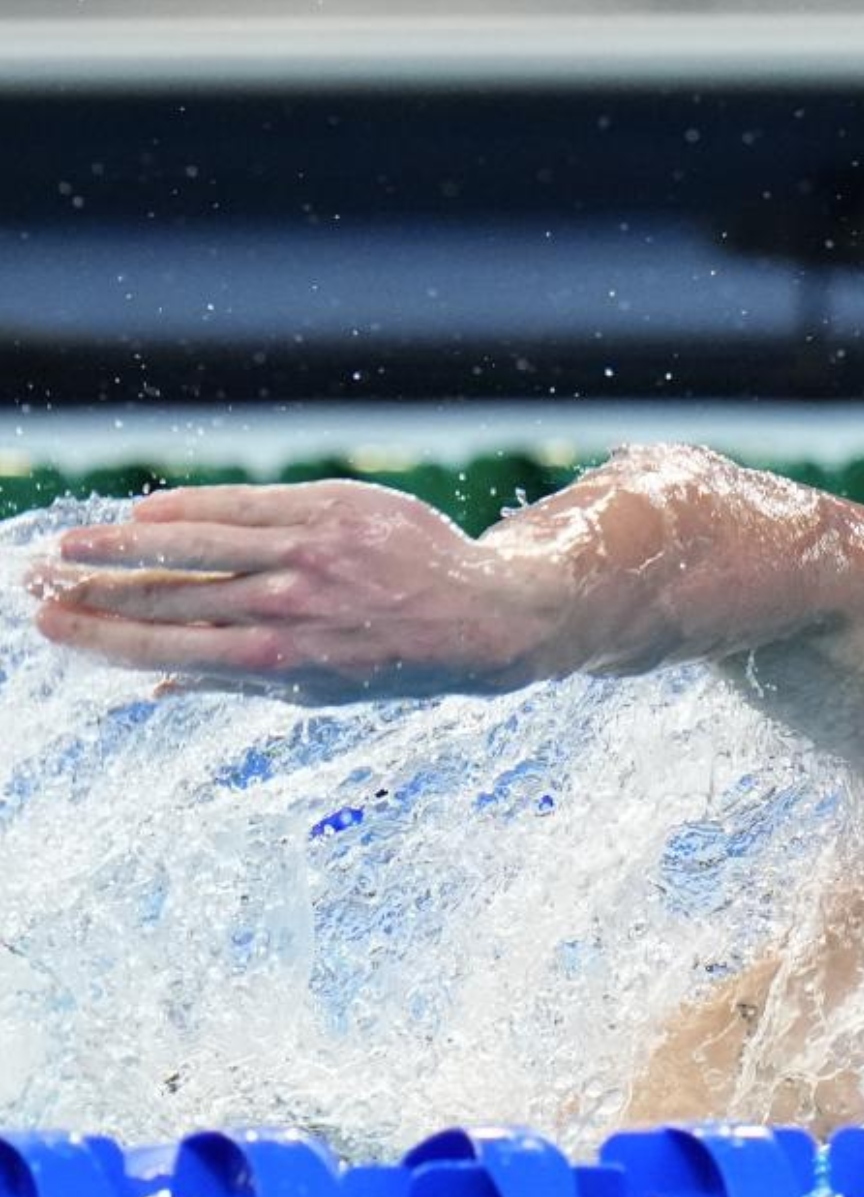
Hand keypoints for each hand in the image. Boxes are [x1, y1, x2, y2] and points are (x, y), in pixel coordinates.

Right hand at [27, 480, 570, 703]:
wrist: (487, 616)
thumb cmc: (397, 659)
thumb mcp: (319, 691)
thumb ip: (234, 682)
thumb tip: (152, 690)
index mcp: (282, 662)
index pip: (169, 645)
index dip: (102, 635)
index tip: (50, 624)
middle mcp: (291, 608)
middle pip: (170, 594)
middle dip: (95, 589)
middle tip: (36, 582)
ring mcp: (312, 555)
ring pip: (197, 544)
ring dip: (123, 544)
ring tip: (70, 544)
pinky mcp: (335, 511)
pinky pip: (247, 505)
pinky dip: (191, 509)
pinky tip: (146, 513)